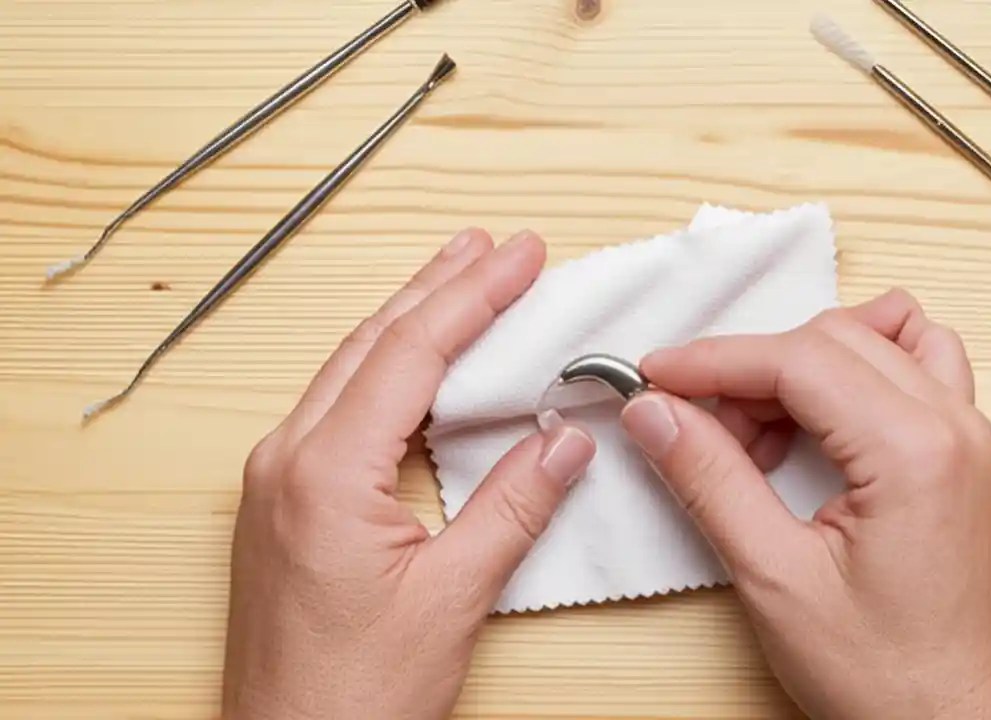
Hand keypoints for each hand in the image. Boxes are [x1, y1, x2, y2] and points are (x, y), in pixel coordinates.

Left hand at [222, 229, 596, 719]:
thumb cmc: (352, 698)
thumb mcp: (452, 599)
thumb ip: (513, 507)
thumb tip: (566, 440)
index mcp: (325, 472)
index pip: (411, 354)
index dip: (473, 296)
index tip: (520, 255)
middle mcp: (287, 460)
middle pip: (372, 344)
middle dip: (438, 286)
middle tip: (493, 245)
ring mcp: (276, 479)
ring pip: (350, 370)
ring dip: (409, 319)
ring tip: (459, 277)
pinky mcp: (283, 501)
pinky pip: (336, 408)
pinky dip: (385, 370)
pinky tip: (415, 363)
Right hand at [619, 289, 990, 719]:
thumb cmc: (886, 677)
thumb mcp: (776, 580)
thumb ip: (711, 480)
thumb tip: (655, 412)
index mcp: (914, 451)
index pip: (797, 360)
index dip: (713, 361)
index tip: (654, 377)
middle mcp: (955, 426)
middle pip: (833, 339)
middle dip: (751, 370)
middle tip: (698, 428)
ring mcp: (970, 437)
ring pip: (877, 340)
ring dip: (805, 365)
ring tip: (760, 435)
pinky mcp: (966, 456)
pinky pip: (919, 367)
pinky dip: (860, 372)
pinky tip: (822, 420)